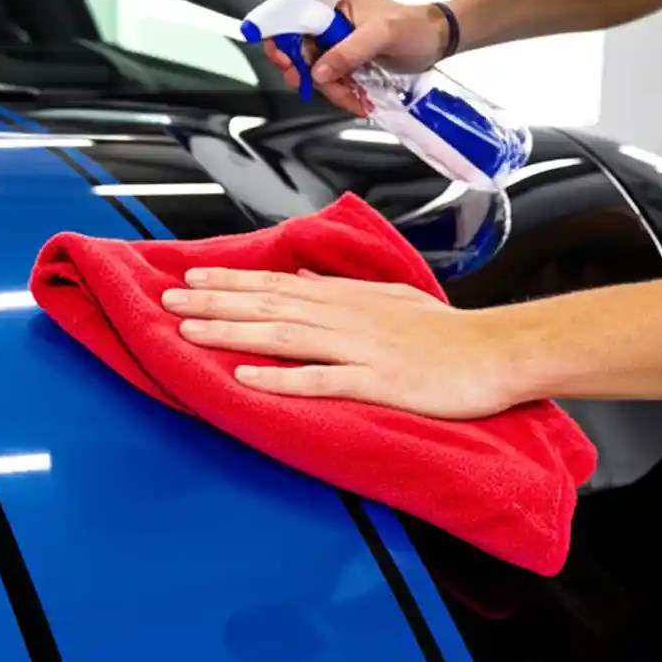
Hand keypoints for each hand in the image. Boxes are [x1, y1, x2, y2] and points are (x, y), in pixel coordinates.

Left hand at [160, 268, 520, 419]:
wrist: (493, 353)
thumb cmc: (443, 332)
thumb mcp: (387, 299)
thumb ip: (341, 291)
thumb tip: (302, 281)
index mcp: (346, 299)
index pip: (276, 285)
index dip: (230, 282)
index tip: (190, 279)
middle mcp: (345, 318)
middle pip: (268, 307)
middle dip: (214, 303)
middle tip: (168, 300)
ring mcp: (360, 349)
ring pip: (284, 337)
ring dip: (234, 333)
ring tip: (190, 332)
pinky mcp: (378, 383)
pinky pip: (321, 380)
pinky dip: (280, 379)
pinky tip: (246, 379)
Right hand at [263, 0, 450, 115]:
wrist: (434, 42)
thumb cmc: (413, 27)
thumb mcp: (381, 34)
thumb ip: (348, 51)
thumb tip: (319, 71)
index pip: (290, 7)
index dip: (278, 31)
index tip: (282, 56)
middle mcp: (326, 16)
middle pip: (293, 44)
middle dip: (301, 69)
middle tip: (311, 83)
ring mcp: (332, 40)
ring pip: (310, 68)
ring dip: (328, 88)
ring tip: (351, 97)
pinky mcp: (341, 59)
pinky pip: (328, 79)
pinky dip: (339, 92)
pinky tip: (356, 99)